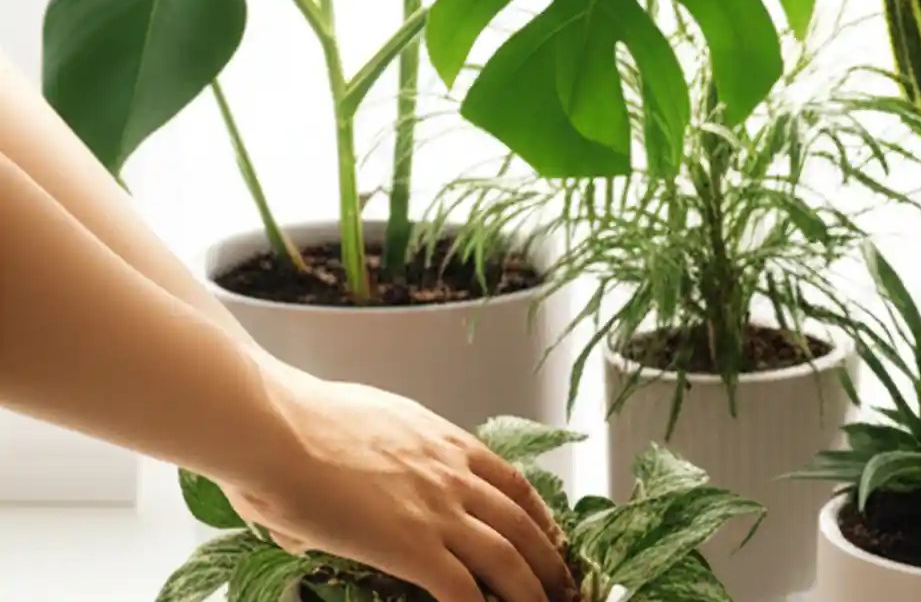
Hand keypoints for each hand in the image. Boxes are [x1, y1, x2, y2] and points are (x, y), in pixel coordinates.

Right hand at [222, 368, 575, 601]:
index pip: (510, 481)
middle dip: (549, 559)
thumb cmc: (297, 419)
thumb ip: (371, 454)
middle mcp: (451, 472)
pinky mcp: (412, 546)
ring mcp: (436, 510)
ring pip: (508, 560)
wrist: (273, 426)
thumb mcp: (358, 423)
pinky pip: (463, 592)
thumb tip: (345, 484)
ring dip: (532, 591)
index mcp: (442, 440)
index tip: (550, 533)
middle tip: (563, 585)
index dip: (538, 513)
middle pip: (522, 523)